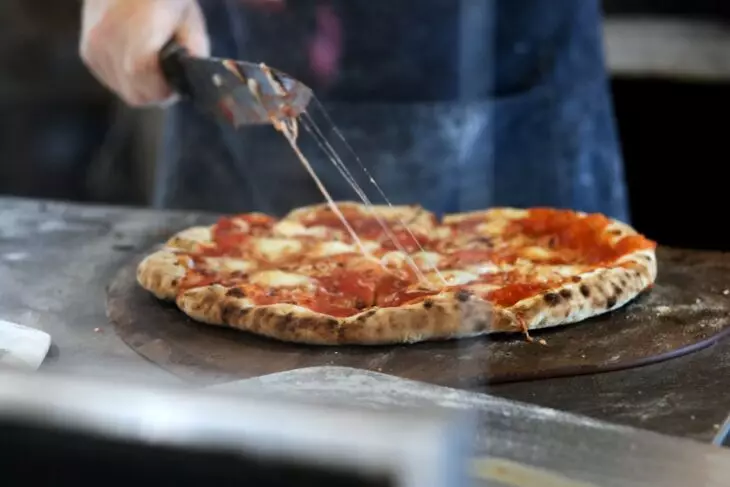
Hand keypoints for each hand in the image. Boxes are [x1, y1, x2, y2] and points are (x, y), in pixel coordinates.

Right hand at [79, 0, 282, 106]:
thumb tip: (192, 80)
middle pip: (136, 95)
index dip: (167, 90)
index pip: (148, 86)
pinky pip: (112, 79)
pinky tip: (138, 59)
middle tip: (171, 77)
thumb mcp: (189, 19)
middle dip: (157, 91)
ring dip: (142, 85)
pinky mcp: (88, 51)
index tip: (179, 83)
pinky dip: (127, 77)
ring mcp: (94, 48)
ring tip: (155, 63)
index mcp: (136, 35)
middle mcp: (109, 44)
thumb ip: (195, 52)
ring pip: (124, 90)